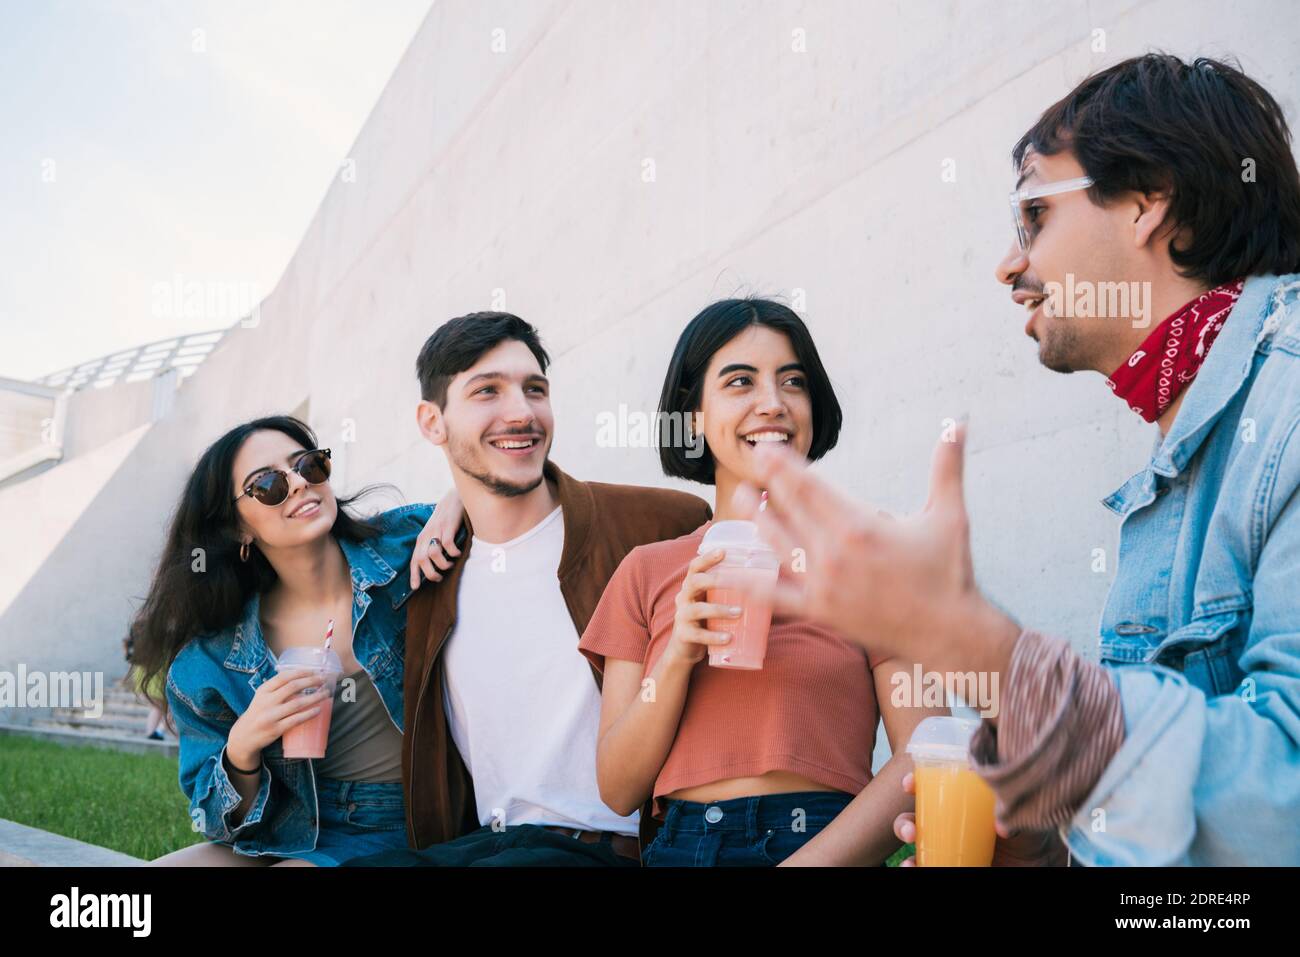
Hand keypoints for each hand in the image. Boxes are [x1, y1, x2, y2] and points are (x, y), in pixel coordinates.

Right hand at [227, 671, 327, 766]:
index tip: (314, 671)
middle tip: (323, 679)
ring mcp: (271, 716)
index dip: (301, 672)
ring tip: (326, 693)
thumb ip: (276, 688)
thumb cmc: (258, 713)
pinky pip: (296, 720)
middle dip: (311, 681)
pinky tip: (318, 710)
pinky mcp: (276, 729)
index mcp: (263, 691)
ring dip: (315, 697)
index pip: (284, 677)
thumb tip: (300, 676)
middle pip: (293, 687)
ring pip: (297, 703)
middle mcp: (266, 701)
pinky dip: (309, 714)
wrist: (244, 736)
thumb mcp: (261, 697)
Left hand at [410, 491, 463, 588]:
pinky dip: (453, 553)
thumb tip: (434, 567)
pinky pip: (447, 545)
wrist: (453, 500)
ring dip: (443, 564)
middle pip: (422, 561)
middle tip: (439, 577)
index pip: (414, 560)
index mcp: (421, 540)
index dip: (414, 575)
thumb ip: (431, 547)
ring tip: (450, 565)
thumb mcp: (434, 534)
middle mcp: (426, 536)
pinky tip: (457, 553)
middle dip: (431, 574)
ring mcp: (436, 531)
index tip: (415, 588)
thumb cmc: (445, 521)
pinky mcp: (447, 527)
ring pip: (433, 555)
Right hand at [662, 549, 740, 667]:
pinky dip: (714, 636)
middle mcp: (684, 597)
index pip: (696, 567)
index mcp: (692, 586)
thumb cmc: (707, 621)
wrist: (685, 649)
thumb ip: (730, 593)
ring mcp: (682, 616)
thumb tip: (769, 585)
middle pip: (694, 582)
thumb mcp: (714, 602)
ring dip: (720, 609)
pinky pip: (698, 635)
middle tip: (734, 582)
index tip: (723, 551)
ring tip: (739, 612)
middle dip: (713, 580)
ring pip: (698, 609)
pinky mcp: (684, 635)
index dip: (707, 558)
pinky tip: (729, 638)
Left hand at [730, 422, 1018, 673]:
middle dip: (768, 481)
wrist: (947, 632)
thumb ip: (948, 464)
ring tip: (742, 497)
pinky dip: (748, 584)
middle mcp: (834, 553)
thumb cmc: (949, 571)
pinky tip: (723, 572)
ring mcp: (822, 584)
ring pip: (777, 544)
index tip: (767, 447)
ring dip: (757, 519)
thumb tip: (959, 420)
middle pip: (788, 508)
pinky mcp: (819, 611)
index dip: (784, 464)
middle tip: (751, 458)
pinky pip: (775, 597)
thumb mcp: (949, 513)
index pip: (809, 486)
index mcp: (859, 525)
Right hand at [891, 771, 1066, 865]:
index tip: (909, 784)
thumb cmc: (1033, 838)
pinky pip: (925, 865)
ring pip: (918, 842)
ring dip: (906, 846)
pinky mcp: (951, 864)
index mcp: (966, 803)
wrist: (1039, 866)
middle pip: (919, 817)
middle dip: (905, 821)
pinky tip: (911, 867)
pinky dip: (913, 866)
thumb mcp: (1027, 820)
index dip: (917, 783)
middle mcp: (953, 823)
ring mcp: (951, 846)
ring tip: (911, 856)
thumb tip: (1000, 827)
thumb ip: (1015, 815)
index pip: (936, 788)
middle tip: (910, 830)